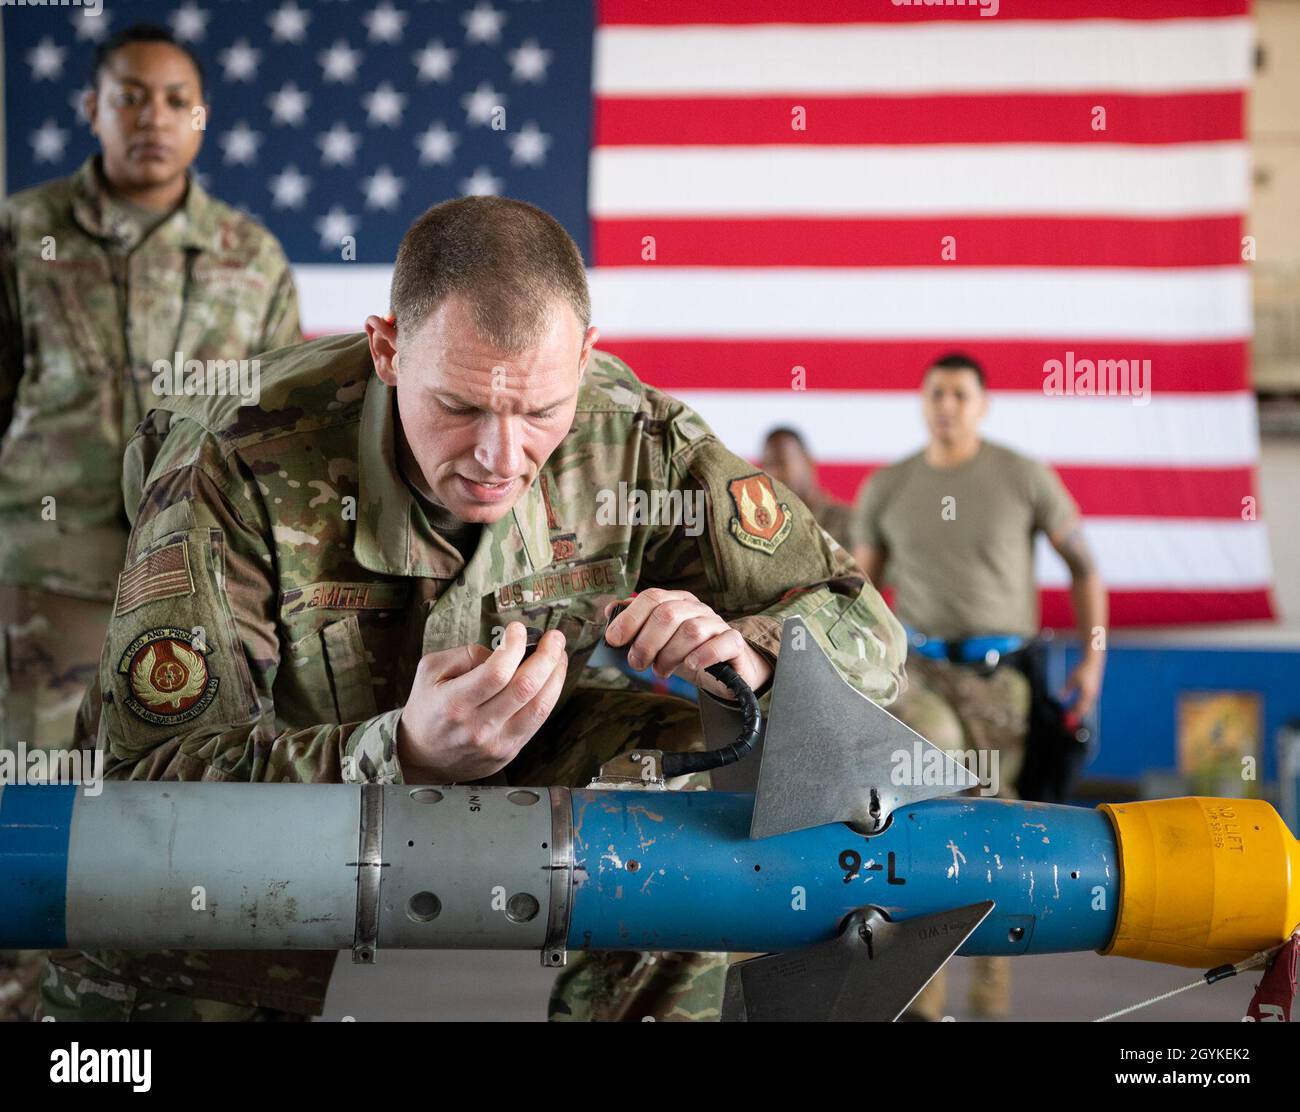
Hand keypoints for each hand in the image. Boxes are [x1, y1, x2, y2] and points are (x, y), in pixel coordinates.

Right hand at [397, 622, 567, 780]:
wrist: (422, 756)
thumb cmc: (427, 708)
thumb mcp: (430, 672)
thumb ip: (465, 655)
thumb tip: (503, 650)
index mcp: (454, 703)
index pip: (497, 672)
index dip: (515, 646)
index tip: (518, 629)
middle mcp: (477, 727)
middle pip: (525, 688)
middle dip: (547, 656)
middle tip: (554, 637)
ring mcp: (496, 743)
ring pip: (540, 707)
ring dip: (556, 675)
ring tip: (559, 655)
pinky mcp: (508, 752)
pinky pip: (538, 721)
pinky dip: (550, 695)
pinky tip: (551, 678)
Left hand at [604, 588, 772, 701]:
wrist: (726, 674)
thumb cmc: (686, 655)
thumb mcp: (658, 641)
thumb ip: (636, 625)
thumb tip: (610, 610)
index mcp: (678, 601)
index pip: (652, 598)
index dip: (630, 618)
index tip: (613, 640)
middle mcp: (698, 608)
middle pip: (668, 614)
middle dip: (646, 643)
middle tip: (638, 664)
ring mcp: (718, 624)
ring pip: (691, 630)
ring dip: (669, 655)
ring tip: (661, 671)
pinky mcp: (735, 644)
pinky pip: (721, 643)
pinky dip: (703, 655)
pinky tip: (691, 666)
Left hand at [1061, 655, 1103, 718]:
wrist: (1094, 662)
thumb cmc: (1082, 670)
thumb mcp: (1071, 679)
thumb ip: (1066, 689)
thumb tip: (1060, 698)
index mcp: (1087, 695)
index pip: (1080, 709)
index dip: (1073, 714)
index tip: (1066, 717)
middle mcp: (1092, 696)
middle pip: (1084, 709)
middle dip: (1077, 714)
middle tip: (1068, 718)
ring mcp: (1094, 693)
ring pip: (1087, 706)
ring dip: (1079, 710)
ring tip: (1071, 712)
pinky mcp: (1094, 690)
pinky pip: (1088, 701)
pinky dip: (1082, 705)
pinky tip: (1077, 704)